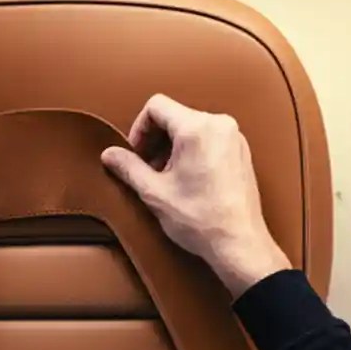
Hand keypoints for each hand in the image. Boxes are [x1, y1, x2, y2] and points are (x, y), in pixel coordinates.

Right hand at [101, 94, 289, 299]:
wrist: (238, 243)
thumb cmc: (201, 220)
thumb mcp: (154, 192)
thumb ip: (128, 167)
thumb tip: (109, 154)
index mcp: (197, 128)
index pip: (156, 106)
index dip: (139, 128)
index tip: (135, 153)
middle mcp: (219, 125)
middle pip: (175, 116)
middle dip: (156, 140)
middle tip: (147, 169)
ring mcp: (234, 138)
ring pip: (192, 127)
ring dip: (173, 147)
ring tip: (166, 178)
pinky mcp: (241, 152)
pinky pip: (209, 139)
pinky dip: (192, 152)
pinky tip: (186, 181)